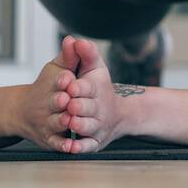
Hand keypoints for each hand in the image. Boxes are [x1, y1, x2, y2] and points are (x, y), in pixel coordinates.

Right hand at [14, 36, 81, 151]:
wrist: (21, 112)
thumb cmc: (45, 87)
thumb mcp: (56, 69)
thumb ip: (69, 57)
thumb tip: (72, 38)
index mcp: (52, 87)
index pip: (58, 81)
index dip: (62, 79)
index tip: (67, 77)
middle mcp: (47, 105)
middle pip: (54, 102)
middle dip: (59, 100)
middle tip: (67, 99)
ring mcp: (47, 123)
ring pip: (55, 123)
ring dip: (61, 122)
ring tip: (68, 120)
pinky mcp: (50, 139)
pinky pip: (56, 143)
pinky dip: (63, 146)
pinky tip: (71, 147)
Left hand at [51, 37, 135, 153]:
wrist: (118, 115)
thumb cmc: (98, 89)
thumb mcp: (93, 69)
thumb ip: (84, 54)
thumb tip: (73, 39)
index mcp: (97, 89)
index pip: (88, 87)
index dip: (78, 86)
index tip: (70, 85)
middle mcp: (99, 108)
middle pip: (88, 107)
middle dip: (79, 106)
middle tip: (69, 105)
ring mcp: (97, 126)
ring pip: (87, 127)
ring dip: (79, 125)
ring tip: (70, 122)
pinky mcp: (93, 142)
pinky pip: (87, 146)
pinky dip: (79, 148)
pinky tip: (70, 148)